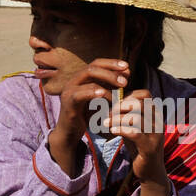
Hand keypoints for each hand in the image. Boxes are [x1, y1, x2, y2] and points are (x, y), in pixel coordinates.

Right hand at [48, 58, 129, 176]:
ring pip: (87, 77)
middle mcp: (73, 81)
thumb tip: (127, 71)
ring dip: (106, 82)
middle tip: (125, 82)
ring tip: (120, 90)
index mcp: (81, 78)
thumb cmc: (87, 115)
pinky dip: (93, 93)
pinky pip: (80, 94)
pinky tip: (105, 95)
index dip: (112, 63)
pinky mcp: (67, 103)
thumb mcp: (101, 98)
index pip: (96, 63)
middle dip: (111, 72)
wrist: (70, 132)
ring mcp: (68, 90)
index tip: (127, 67)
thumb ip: (112, 85)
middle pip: (92, 67)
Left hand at [108, 89, 167, 183]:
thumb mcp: (133, 126)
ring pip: (136, 118)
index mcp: (155, 114)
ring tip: (106, 122)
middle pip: (140, 103)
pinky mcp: (150, 148)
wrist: (150, 170)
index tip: (116, 104)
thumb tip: (110, 102)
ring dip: (117, 119)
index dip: (128, 96)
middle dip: (121, 106)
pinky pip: (135, 133)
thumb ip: (126, 115)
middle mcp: (158, 122)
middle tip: (109, 113)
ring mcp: (155, 135)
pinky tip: (112, 131)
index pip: (145, 94)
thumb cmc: (139, 146)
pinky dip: (121, 130)